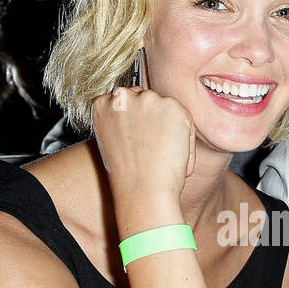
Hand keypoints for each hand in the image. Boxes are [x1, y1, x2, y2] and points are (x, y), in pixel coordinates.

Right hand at [91, 75, 195, 222]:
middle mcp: (122, 96)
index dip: (137, 119)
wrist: (143, 191)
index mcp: (101, 104)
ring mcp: (148, 99)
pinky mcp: (172, 107)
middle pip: (146, 99)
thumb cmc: (128, 176)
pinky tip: (174, 155)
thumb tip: (142, 116)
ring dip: (170, 127)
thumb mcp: (113, 142)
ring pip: (166, 108)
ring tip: (162, 155)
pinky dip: (186, 138)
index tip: (142, 137)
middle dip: (153, 119)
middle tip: (154, 148)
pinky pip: (185, 119)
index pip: (125, 100)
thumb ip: (123, 122)